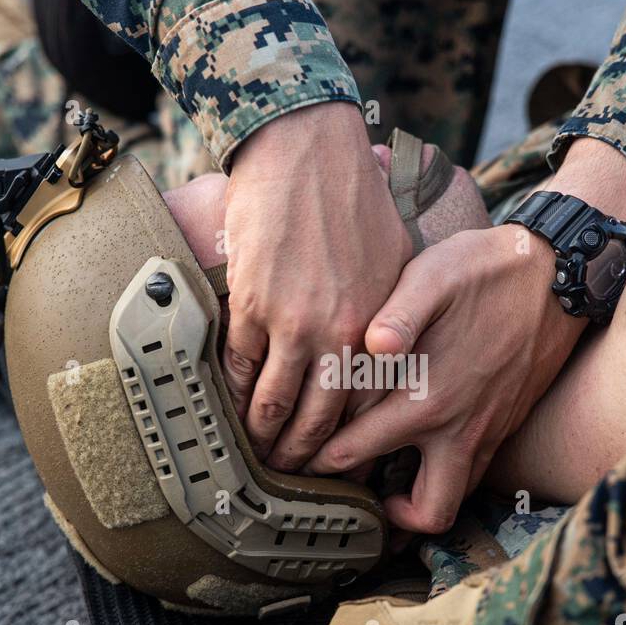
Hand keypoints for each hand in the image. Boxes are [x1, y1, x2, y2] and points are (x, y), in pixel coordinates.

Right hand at [221, 102, 411, 470]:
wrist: (307, 150)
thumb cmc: (356, 200)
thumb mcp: (397, 263)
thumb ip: (392, 318)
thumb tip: (383, 362)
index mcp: (381, 327)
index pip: (366, 407)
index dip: (347, 446)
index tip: (334, 465)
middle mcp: (341, 333)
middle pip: (318, 419)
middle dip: (299, 456)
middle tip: (286, 474)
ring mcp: (293, 322)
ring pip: (272, 402)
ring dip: (260, 437)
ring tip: (252, 455)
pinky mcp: (253, 304)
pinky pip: (239, 366)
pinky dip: (231, 393)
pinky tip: (227, 408)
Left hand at [302, 222, 581, 532]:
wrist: (562, 275)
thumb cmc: (490, 271)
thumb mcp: (435, 276)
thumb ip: (399, 312)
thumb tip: (373, 343)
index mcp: (430, 401)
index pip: (357, 455)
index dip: (317, 464)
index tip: (293, 462)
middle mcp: (462, 430)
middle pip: (426, 512)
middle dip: (387, 519)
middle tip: (352, 496)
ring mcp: (489, 433)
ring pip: (454, 499)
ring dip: (419, 503)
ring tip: (383, 485)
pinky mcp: (505, 426)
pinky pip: (471, 474)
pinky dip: (442, 478)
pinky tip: (420, 450)